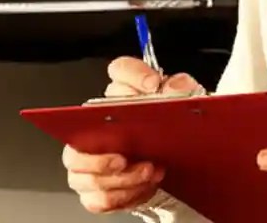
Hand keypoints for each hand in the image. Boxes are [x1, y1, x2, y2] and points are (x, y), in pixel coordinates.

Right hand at [63, 56, 203, 213]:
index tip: (151, 85)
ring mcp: (89, 158)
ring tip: (147, 173)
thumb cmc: (169, 132)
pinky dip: (123, 197)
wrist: (173, 164)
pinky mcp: (93, 188)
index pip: (120, 70)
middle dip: (102, 151)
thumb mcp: (186, 107)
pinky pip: (98, 198)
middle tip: (125, 158)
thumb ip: (182, 91)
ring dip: (118, 178)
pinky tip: (144, 188)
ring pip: (84, 172)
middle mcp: (98, 124)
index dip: (133, 75)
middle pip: (80, 133)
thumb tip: (171, 88)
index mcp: (122, 96)